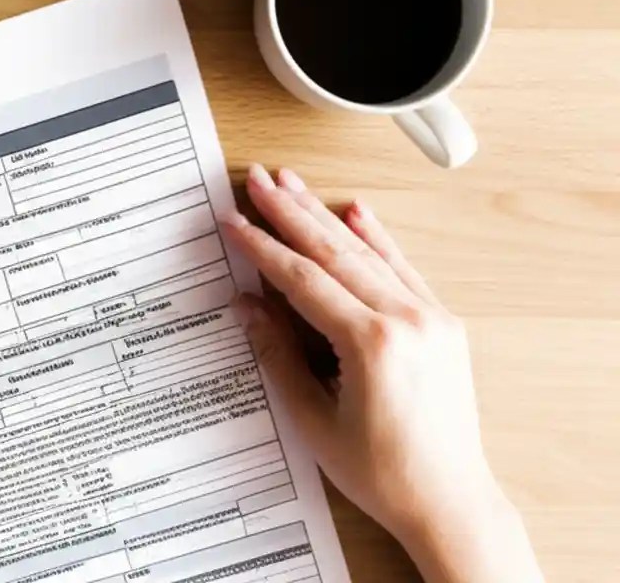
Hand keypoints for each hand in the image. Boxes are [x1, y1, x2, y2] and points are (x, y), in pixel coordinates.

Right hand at [220, 164, 540, 582]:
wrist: (449, 500)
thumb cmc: (383, 473)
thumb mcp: (313, 420)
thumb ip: (278, 355)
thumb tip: (248, 308)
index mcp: (371, 343)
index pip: (303, 278)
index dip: (262, 247)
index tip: (234, 221)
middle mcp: (406, 320)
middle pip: (334, 252)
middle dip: (291, 213)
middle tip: (259, 181)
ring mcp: (430, 319)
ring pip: (367, 253)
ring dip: (326, 216)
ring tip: (294, 185)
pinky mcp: (443, 325)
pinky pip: (403, 269)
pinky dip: (377, 239)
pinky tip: (357, 213)